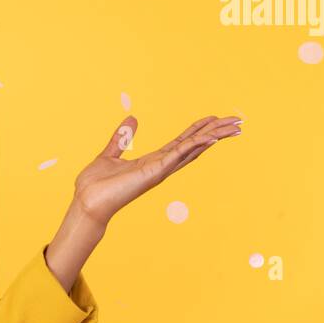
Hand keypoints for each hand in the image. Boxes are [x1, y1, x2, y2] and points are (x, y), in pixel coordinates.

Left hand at [72, 114, 242, 226]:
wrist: (86, 203)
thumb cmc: (95, 185)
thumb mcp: (110, 154)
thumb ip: (122, 138)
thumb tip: (131, 119)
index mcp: (152, 162)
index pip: (182, 143)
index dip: (199, 130)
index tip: (215, 119)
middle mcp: (161, 167)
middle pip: (194, 145)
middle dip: (215, 133)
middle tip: (237, 121)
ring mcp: (159, 171)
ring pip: (191, 149)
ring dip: (212, 137)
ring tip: (233, 127)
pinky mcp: (152, 173)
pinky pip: (176, 156)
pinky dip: (193, 146)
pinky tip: (209, 138)